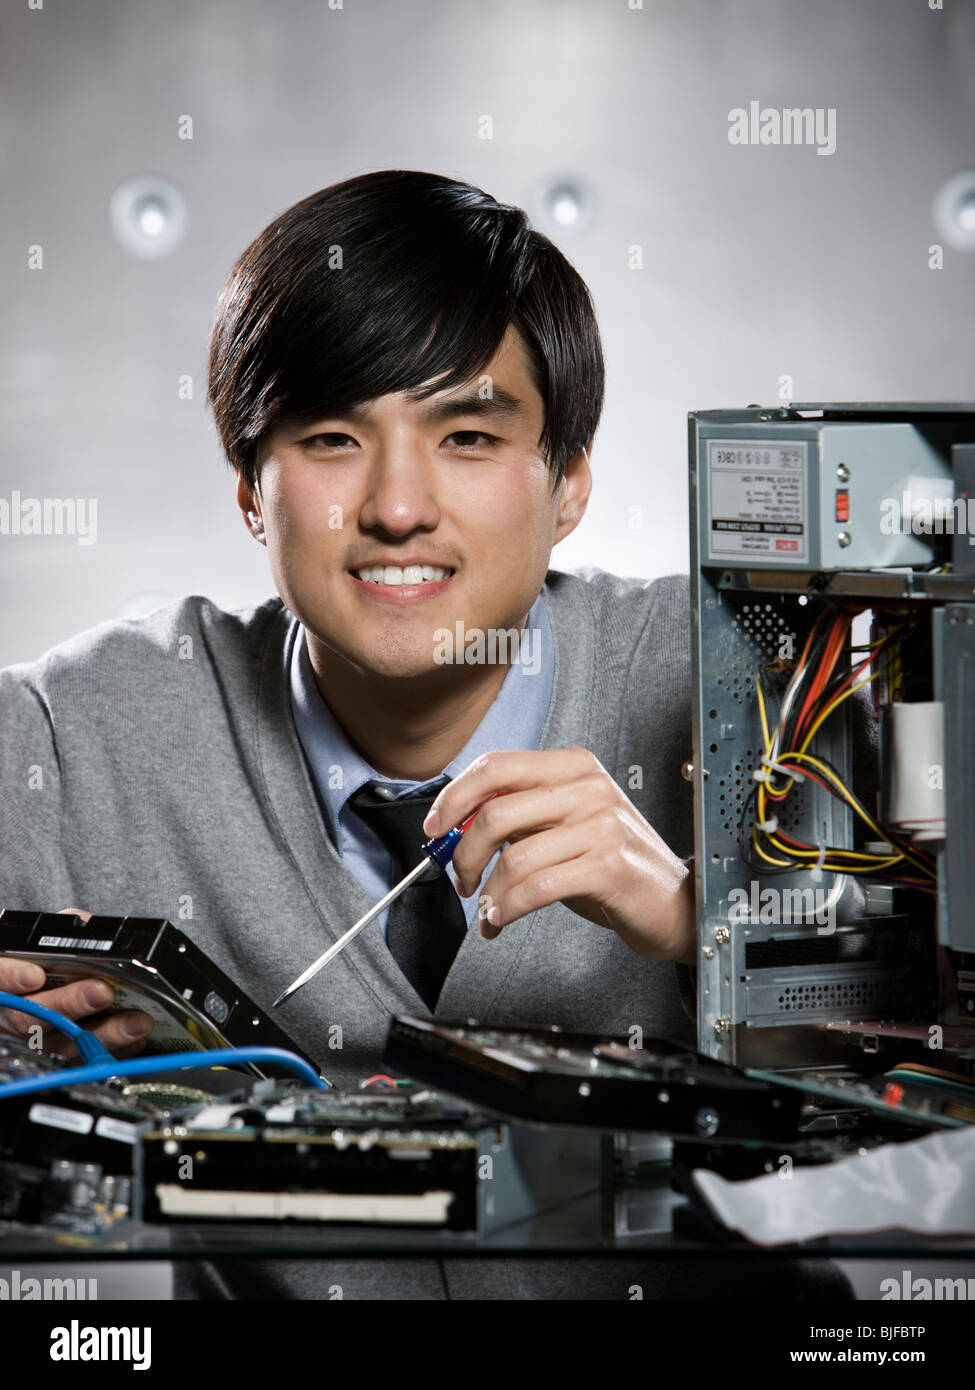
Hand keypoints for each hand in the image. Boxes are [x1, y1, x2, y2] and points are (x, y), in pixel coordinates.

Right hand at [0, 908, 154, 1059]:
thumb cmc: (38, 964)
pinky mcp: (61, 1056)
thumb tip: (87, 926)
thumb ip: (60, 933)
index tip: (34, 974)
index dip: (10, 976)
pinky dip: (115, 1050)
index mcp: (3, 984)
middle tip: (103, 991)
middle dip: (71, 1004)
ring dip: (105, 1033)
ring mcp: (36, 1039)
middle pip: (30, 1017)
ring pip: (61, 1045)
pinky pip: (84, 1060)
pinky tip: (137, 1038)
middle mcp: (12, 1014)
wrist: (37, 991)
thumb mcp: (41, 942)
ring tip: (137, 1020)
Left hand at [423, 750, 696, 964]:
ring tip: (488, 909)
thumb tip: (456, 825)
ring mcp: (602, 825)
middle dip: (464, 853)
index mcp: (573, 767)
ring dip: (489, 892)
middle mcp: (588, 788)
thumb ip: (518, 816)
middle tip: (462, 879)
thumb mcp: (563, 826)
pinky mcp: (609, 865)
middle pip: (496, 810)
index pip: (496, 766)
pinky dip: (508, 909)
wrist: (675, 901)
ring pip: (513, 855)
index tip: (435, 826)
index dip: (455, 797)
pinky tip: (503, 919)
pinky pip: (537, 887)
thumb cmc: (613, 863)